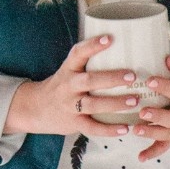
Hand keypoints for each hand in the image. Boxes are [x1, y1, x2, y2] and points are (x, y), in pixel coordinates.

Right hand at [4, 35, 139, 137]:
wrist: (35, 109)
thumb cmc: (61, 86)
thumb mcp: (68, 70)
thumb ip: (87, 63)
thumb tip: (120, 47)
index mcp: (68, 69)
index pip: (78, 53)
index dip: (92, 45)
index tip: (109, 38)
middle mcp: (68, 86)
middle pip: (90, 80)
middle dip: (111, 78)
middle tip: (132, 76)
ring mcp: (70, 106)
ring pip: (94, 105)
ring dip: (115, 103)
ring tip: (134, 101)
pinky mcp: (74, 123)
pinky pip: (93, 127)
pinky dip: (109, 130)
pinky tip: (126, 128)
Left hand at [131, 55, 169, 162]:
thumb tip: (169, 60)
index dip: (166, 87)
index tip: (149, 80)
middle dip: (158, 117)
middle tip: (142, 112)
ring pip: (168, 134)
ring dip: (152, 133)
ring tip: (135, 130)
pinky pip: (166, 146)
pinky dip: (153, 152)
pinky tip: (141, 157)